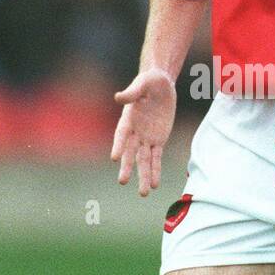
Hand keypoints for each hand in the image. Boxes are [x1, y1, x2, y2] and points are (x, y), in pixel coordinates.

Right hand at [111, 69, 176, 195]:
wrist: (161, 84)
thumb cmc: (149, 81)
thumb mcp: (143, 83)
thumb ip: (132, 92)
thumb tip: (118, 97)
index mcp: (128, 118)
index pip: (121, 134)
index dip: (118, 145)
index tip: (114, 157)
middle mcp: (135, 131)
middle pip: (130, 152)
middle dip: (127, 166)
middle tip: (123, 181)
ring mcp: (146, 138)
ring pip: (144, 160)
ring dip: (143, 175)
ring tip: (143, 193)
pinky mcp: (158, 140)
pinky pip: (156, 157)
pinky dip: (155, 170)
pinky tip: (154, 184)